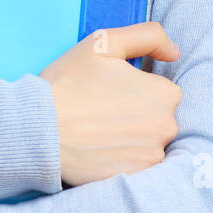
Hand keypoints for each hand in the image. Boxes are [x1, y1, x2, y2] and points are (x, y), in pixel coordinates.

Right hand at [39, 21, 181, 185]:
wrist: (38, 128)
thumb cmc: (69, 82)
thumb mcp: (105, 43)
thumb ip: (148, 36)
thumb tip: (174, 52)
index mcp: (165, 94)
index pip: (161, 91)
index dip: (135, 89)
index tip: (109, 91)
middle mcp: (166, 127)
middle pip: (157, 118)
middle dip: (136, 114)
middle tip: (100, 111)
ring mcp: (152, 156)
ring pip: (147, 142)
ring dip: (129, 138)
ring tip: (97, 132)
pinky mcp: (134, 176)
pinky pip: (134, 165)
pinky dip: (121, 158)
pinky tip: (98, 149)